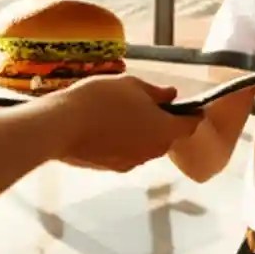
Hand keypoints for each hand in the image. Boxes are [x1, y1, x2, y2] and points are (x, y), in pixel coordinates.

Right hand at [43, 75, 202, 171]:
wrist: (62, 127)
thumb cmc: (100, 100)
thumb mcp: (131, 85)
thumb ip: (156, 92)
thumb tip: (172, 95)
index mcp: (165, 129)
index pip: (191, 124)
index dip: (192, 113)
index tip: (188, 105)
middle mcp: (154, 151)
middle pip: (168, 136)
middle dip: (164, 122)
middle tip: (149, 104)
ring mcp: (133, 162)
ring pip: (147, 146)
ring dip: (143, 132)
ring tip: (123, 114)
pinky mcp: (113, 168)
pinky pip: (127, 153)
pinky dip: (125, 142)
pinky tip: (107, 128)